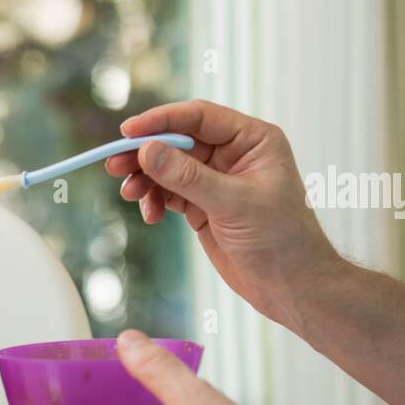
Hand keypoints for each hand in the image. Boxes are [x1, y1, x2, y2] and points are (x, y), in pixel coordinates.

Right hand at [108, 99, 341, 330]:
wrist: (290, 285)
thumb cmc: (281, 240)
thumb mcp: (233, 204)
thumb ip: (187, 177)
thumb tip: (147, 151)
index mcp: (253, 140)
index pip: (200, 118)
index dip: (162, 121)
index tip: (128, 132)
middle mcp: (233, 154)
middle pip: (178, 141)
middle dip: (146, 153)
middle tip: (115, 164)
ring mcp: (216, 180)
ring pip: (169, 167)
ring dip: (146, 178)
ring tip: (130, 195)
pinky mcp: (203, 205)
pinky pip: (169, 192)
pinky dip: (155, 199)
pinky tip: (150, 214)